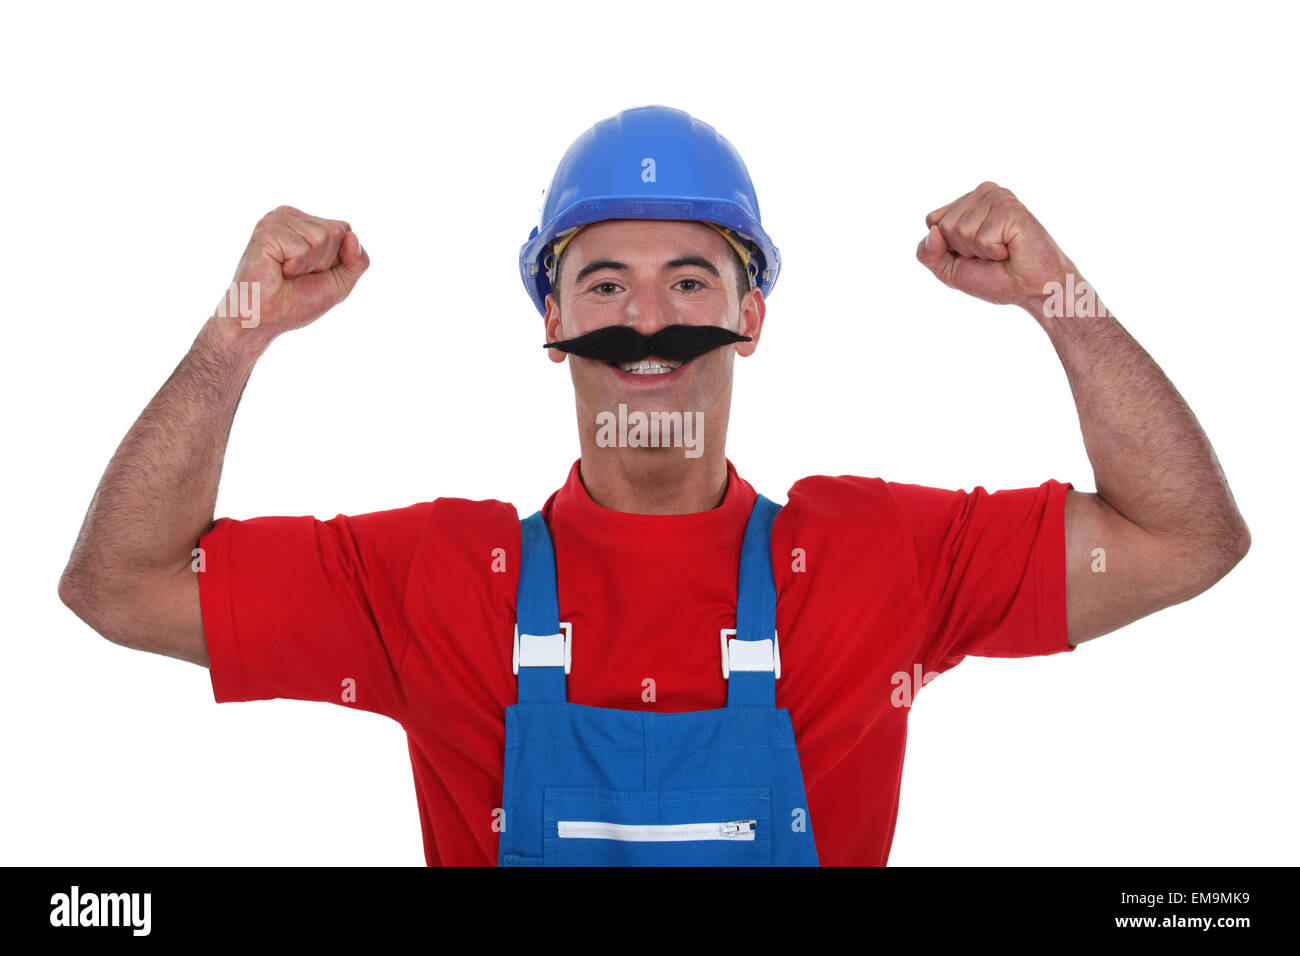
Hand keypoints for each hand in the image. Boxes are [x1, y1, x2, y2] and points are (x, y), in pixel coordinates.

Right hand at [214, 205, 368, 343]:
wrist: (265, 319)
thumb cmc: (297, 301)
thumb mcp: (340, 282)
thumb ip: (357, 261)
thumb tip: (352, 236)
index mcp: (304, 222)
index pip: (344, 229)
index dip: (336, 260)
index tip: (311, 272)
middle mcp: (289, 215)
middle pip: (336, 231)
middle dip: (324, 262)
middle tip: (296, 275)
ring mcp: (275, 220)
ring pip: (322, 237)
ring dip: (308, 265)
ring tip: (285, 273)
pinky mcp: (265, 231)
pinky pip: (302, 248)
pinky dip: (295, 267)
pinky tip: (276, 270)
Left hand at [916, 181, 1078, 314]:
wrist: (1032, 290)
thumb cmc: (996, 277)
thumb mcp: (949, 269)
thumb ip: (927, 253)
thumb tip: (933, 231)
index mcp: (968, 201)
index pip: (932, 220)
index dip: (947, 247)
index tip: (972, 253)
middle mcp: (984, 193)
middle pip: (944, 226)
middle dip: (963, 250)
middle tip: (990, 253)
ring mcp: (999, 198)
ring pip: (961, 230)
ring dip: (980, 251)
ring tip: (1002, 251)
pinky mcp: (1012, 208)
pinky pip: (982, 236)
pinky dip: (993, 252)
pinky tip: (1011, 249)